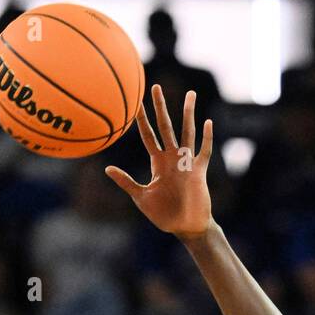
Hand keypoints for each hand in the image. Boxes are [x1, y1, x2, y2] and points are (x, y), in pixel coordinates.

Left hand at [105, 85, 213, 238]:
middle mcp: (172, 157)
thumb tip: (107, 169)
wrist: (184, 227)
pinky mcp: (199, 171)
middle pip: (165, 126)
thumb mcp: (141, 197)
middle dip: (160, 107)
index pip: (147, 134)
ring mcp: (186, 162)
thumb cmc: (164, 214)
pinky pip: (204, 151)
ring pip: (187, 131)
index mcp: (157, 162)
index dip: (141, 119)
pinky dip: (207, 137)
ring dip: (188, 114)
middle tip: (155, 87)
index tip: (136, 101)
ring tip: (190, 94)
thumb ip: (126, 182)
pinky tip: (208, 122)